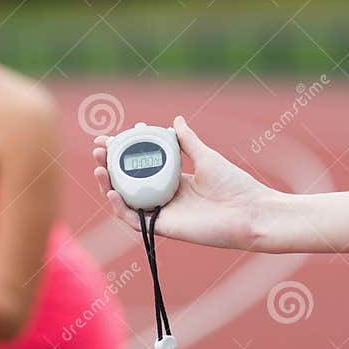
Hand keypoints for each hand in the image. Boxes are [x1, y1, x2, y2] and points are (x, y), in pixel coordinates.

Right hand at [92, 115, 275, 249]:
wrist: (251, 212)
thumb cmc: (234, 185)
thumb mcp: (207, 157)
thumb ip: (188, 141)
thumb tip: (175, 120)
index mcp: (173, 181)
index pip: (140, 167)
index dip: (124, 153)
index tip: (111, 137)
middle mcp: (164, 197)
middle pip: (127, 183)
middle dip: (109, 166)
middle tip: (98, 150)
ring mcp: (162, 213)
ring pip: (125, 201)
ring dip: (107, 185)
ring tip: (98, 168)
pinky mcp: (164, 227)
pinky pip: (134, 220)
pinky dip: (119, 207)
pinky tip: (111, 191)